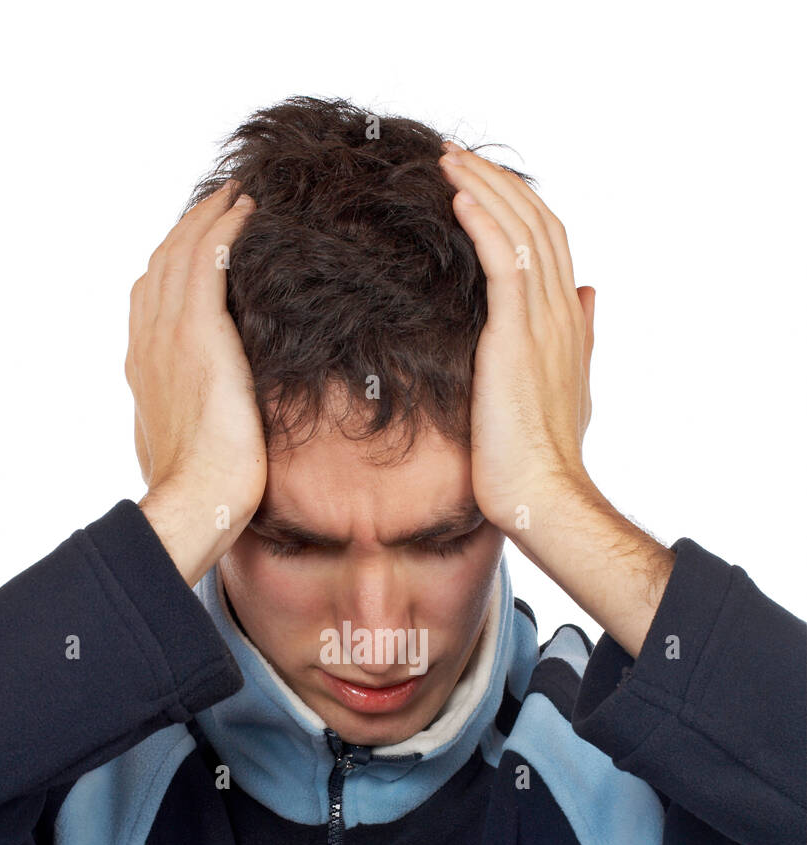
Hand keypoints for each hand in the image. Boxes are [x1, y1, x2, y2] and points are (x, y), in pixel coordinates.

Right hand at [125, 179, 266, 581]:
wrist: (197, 498)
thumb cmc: (198, 490)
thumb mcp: (183, 445)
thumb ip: (185, 417)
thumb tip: (198, 422)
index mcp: (142, 364)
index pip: (152, 294)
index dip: (174, 260)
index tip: (199, 241)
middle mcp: (148, 340)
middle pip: (164, 262)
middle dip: (191, 226)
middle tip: (222, 199)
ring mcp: (170, 333)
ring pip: (185, 252)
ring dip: (212, 216)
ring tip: (238, 195)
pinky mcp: (200, 332)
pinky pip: (209, 261)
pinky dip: (225, 229)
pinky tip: (246, 212)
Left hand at [439, 144, 673, 656]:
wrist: (543, 495)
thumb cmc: (544, 459)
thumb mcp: (569, 388)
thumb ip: (580, 339)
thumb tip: (592, 296)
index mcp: (570, 323)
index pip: (549, 241)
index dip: (517, 203)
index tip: (480, 182)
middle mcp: (561, 312)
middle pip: (536, 221)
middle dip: (495, 182)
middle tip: (454, 154)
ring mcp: (542, 322)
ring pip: (520, 230)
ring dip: (482, 187)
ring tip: (447, 160)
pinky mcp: (516, 337)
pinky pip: (505, 261)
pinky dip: (484, 222)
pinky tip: (457, 196)